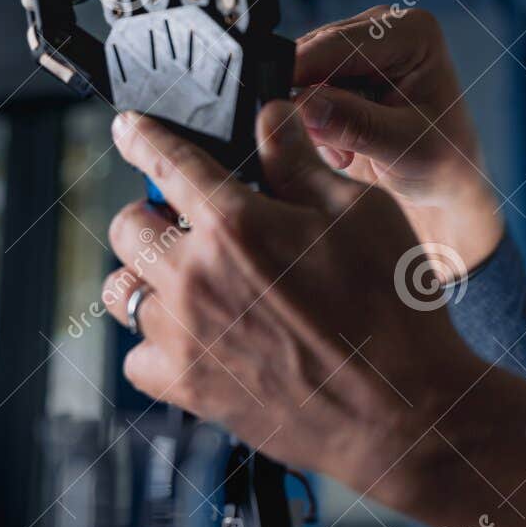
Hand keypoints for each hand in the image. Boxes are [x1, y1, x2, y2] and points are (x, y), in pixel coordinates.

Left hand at [102, 102, 525, 526]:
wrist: (402, 410)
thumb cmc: (391, 307)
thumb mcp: (361, 211)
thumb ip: (300, 161)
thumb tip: (269, 116)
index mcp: (236, 223)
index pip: (167, 162)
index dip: (142, 137)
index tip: (130, 129)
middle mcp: (195, 278)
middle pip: (128, 226)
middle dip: (151, 212)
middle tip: (188, 221)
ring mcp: (185, 338)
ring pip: (123, 290)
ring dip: (148, 275)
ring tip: (190, 280)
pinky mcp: (189, 389)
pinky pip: (138, 356)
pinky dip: (156, 342)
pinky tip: (197, 335)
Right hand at [292, 7, 503, 277]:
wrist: (444, 179)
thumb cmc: (440, 162)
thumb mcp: (403, 148)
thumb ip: (355, 124)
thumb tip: (302, 103)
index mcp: (411, 31)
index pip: (337, 44)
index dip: (299, 74)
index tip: (276, 109)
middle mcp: (383, 25)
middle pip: (313, 54)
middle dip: (310, 104)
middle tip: (339, 151)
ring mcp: (359, 43)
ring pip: (300, 72)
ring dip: (311, 117)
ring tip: (347, 151)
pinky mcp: (341, 67)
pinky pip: (301, 88)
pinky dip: (313, 120)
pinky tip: (343, 145)